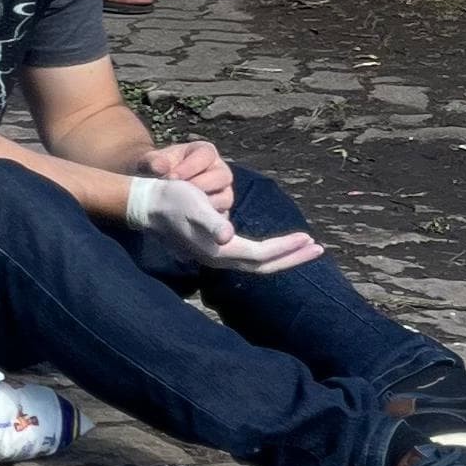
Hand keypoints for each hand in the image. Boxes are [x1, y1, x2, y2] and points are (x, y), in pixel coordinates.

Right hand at [127, 172, 322, 272]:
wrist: (146, 205)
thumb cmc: (171, 200)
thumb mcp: (193, 205)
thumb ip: (211, 222)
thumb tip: (228, 236)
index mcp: (219, 251)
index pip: (262, 255)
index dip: (287, 248)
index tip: (309, 238)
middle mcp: (219, 259)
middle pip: (264, 266)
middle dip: (292, 258)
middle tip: (318, 249)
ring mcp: (215, 257)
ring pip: (257, 264)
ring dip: (282, 256)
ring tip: (302, 246)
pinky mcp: (212, 249)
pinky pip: (247, 257)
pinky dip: (266, 253)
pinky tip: (272, 245)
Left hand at [142, 136, 234, 211]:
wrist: (154, 190)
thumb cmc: (157, 170)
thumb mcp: (152, 162)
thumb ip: (154, 162)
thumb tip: (160, 167)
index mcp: (205, 152)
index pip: (206, 155)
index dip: (190, 166)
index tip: (171, 177)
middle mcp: (219, 170)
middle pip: (222, 176)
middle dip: (200, 185)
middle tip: (180, 195)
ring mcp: (223, 191)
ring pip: (225, 198)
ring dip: (205, 204)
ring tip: (185, 209)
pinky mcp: (220, 210)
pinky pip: (221, 217)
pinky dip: (207, 220)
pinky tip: (191, 222)